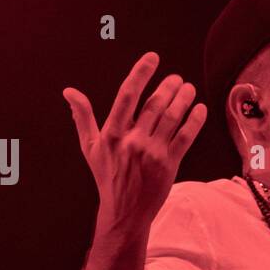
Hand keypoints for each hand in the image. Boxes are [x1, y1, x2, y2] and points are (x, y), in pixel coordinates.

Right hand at [63, 52, 207, 228]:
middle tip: (176, 78)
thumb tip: (69, 92)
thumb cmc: (107, 176)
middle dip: (168, 86)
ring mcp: (152, 153)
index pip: (127, 95)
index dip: (141, 73)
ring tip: (188, 88)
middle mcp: (133, 141)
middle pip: (155, 104)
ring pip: (172, 118)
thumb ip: (82, 117)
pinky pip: (186, 137)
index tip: (153, 58)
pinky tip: (200, 108)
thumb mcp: (90, 147)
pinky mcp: (169, 165)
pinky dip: (195, 120)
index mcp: (113, 133)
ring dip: (183, 99)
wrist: (125, 211)